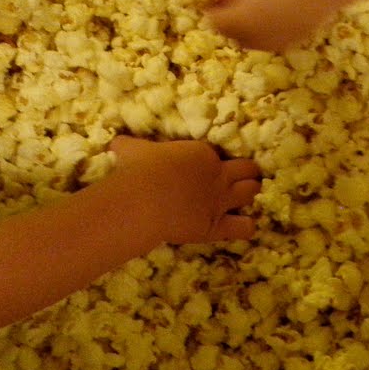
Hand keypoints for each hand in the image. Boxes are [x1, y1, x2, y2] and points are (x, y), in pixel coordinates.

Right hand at [104, 137, 260, 243]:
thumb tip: (116, 143)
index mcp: (202, 153)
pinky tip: (241, 226)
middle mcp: (218, 175)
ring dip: (251, 194)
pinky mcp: (218, 225)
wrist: (144, 199)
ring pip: (252, 192)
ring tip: (244, 199)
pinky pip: (245, 226)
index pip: (219, 154)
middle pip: (247, 169)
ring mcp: (221, 200)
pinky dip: (246, 226)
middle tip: (241, 180)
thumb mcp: (132, 149)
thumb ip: (129, 146)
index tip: (208, 169)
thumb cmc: (137, 170)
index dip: (216, 162)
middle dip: (248, 173)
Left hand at [203, 0, 342, 51]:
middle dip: (230, 19)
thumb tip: (209, 0)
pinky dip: (267, 30)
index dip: (212, 8)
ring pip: (250, 40)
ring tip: (260, 6)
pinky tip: (278, 12)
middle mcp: (251, 39)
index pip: (212, 21)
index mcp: (236, 20)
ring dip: (248, 27)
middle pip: (230, 34)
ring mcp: (272, 44)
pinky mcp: (290, 44)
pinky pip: (270, 39)